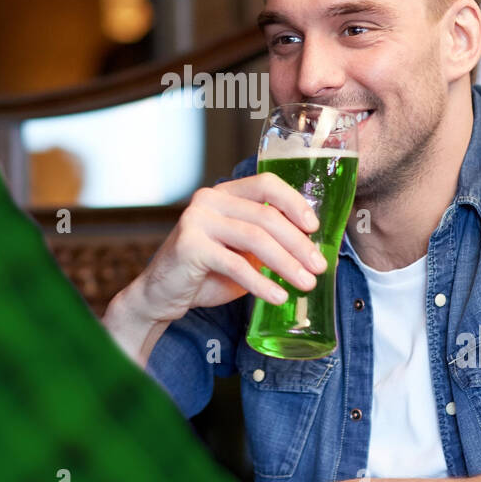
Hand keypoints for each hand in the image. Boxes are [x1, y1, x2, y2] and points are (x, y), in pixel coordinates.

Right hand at [131, 174, 327, 322]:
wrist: (161, 294)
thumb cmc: (206, 272)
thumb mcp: (241, 253)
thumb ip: (267, 244)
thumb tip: (311, 251)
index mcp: (224, 194)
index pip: (266, 184)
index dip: (294, 203)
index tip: (315, 228)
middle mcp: (209, 200)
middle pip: (266, 216)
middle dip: (298, 244)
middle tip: (319, 267)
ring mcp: (197, 220)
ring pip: (255, 238)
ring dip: (286, 264)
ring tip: (305, 285)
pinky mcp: (190, 245)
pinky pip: (235, 264)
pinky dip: (261, 282)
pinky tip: (278, 296)